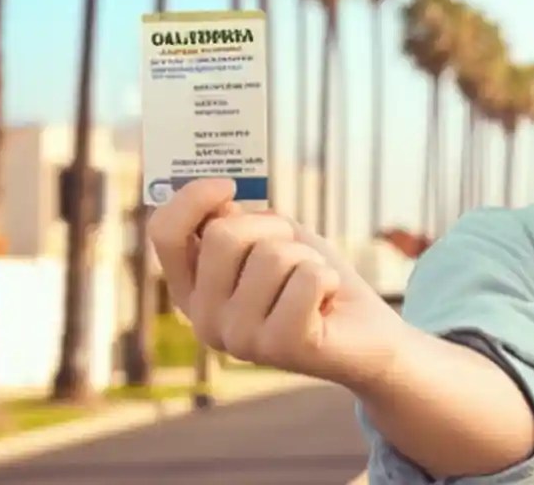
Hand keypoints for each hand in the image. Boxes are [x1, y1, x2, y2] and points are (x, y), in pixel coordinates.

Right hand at [145, 178, 407, 389]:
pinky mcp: (282, 347)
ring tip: (314, 286)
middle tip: (295, 253)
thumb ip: (238, 220)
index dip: (192, 198)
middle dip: (272, 228)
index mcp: (194, 291)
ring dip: (307, 258)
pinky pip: (307, 278)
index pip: (165, 234)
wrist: (368, 336)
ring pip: (272, 255)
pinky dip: (327, 277)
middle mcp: (206, 321)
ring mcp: (240, 339)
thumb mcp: (272, 238)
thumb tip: (218, 200)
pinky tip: (327, 304)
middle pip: (222, 236)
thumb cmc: (314, 279)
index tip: (228, 185)